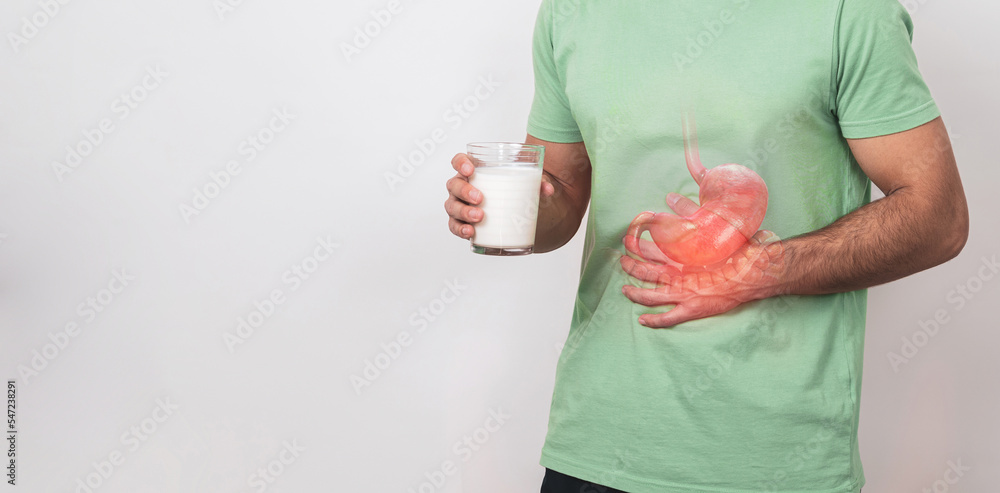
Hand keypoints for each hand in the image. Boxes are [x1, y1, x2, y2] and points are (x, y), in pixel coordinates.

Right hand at [445, 153, 555, 240]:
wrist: (516, 209)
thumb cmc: (515, 190)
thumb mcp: (528, 184)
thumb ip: (539, 183)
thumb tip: (547, 189)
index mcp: (474, 171)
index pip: (459, 161)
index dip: (460, 163)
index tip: (471, 170)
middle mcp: (463, 187)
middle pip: (454, 185)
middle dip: (464, 191)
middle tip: (480, 198)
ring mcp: (460, 205)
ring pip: (452, 206)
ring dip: (463, 211)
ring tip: (479, 217)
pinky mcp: (463, 222)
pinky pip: (454, 226)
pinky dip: (460, 229)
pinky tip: (470, 232)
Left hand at [619, 229, 784, 327]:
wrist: (751, 273)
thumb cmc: (735, 251)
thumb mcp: (714, 230)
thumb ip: (695, 217)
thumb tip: (677, 200)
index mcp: (681, 255)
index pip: (651, 248)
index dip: (637, 244)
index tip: (628, 239)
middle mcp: (678, 274)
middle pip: (645, 271)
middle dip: (630, 265)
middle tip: (622, 260)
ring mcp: (683, 293)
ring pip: (650, 295)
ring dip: (634, 292)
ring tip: (624, 289)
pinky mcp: (691, 309)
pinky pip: (667, 318)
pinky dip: (653, 320)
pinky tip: (642, 320)